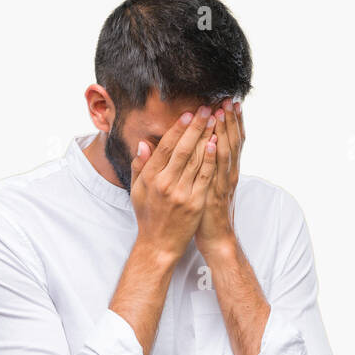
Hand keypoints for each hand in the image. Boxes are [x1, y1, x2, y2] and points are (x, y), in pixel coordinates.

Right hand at [129, 106, 218, 261]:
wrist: (159, 245)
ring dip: (207, 137)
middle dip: (196, 127)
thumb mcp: (137, 191)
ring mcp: (182, 193)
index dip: (178, 128)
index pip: (166, 147)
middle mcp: (165, 183)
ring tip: (216, 120)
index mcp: (151, 177)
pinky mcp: (195, 203)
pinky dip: (212, 159)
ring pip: (197, 159)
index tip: (188, 113)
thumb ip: (140, 166)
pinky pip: (205, 176)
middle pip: (184, 149)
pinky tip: (217, 143)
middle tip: (206, 109)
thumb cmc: (148, 216)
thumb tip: (144, 144)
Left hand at [195, 97, 244, 255]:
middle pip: (234, 141)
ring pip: (227, 152)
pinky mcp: (216, 194)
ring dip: (225, 131)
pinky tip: (214, 141)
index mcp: (227, 169)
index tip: (230, 100)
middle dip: (231, 119)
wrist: (217, 238)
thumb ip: (210, 164)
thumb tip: (208, 143)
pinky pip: (216, 172)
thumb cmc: (209, 210)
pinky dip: (216, 156)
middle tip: (229, 98)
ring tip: (223, 111)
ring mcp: (224, 183)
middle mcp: (229, 173)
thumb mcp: (211, 183)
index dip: (232, 120)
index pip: (232, 139)